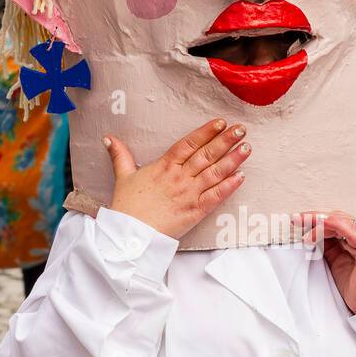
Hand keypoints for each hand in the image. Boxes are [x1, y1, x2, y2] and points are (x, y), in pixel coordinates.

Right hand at [104, 118, 248, 239]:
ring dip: (232, 160)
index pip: (189, 144)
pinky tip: (241, 176)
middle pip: (206, 155)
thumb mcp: (123, 176)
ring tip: (247, 148)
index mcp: (164, 166)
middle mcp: (179, 177)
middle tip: (242, 130)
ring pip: (214, 173)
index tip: (220, 122)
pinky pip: (215, 197)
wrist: (130, 234)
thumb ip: (121, 155)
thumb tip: (108, 138)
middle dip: (225, 141)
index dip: (206, 132)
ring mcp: (189, 194)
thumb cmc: (127, 207)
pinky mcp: (194, 211)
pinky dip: (229, 186)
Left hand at [295, 211, 355, 314]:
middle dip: (314, 217)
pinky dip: (337, 224)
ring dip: (320, 221)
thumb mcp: (335, 261)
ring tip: (305, 226)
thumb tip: (310, 235)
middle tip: (296, 219)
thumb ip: (327, 246)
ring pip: (342, 220)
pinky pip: (353, 231)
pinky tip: (324, 223)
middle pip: (336, 217)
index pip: (333, 219)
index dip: (314, 218)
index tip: (296, 220)